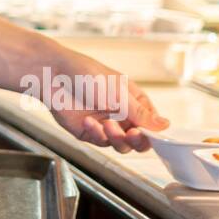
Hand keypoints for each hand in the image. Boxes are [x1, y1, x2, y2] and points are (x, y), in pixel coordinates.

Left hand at [41, 51, 169, 152]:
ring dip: (116, 137)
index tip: (150, 134)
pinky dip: (97, 134)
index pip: (151, 123)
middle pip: (138, 139)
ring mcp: (105, 124)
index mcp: (132, 100)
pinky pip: (100, 142)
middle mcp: (121, 114)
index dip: (153, 132)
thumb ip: (140, 113)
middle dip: (137, 140)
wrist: (52, 75)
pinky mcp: (88, 132)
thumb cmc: (85, 74)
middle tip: (132, 134)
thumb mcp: (118, 92)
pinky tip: (89, 122)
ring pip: (121, 145)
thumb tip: (165, 125)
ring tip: (107, 124)